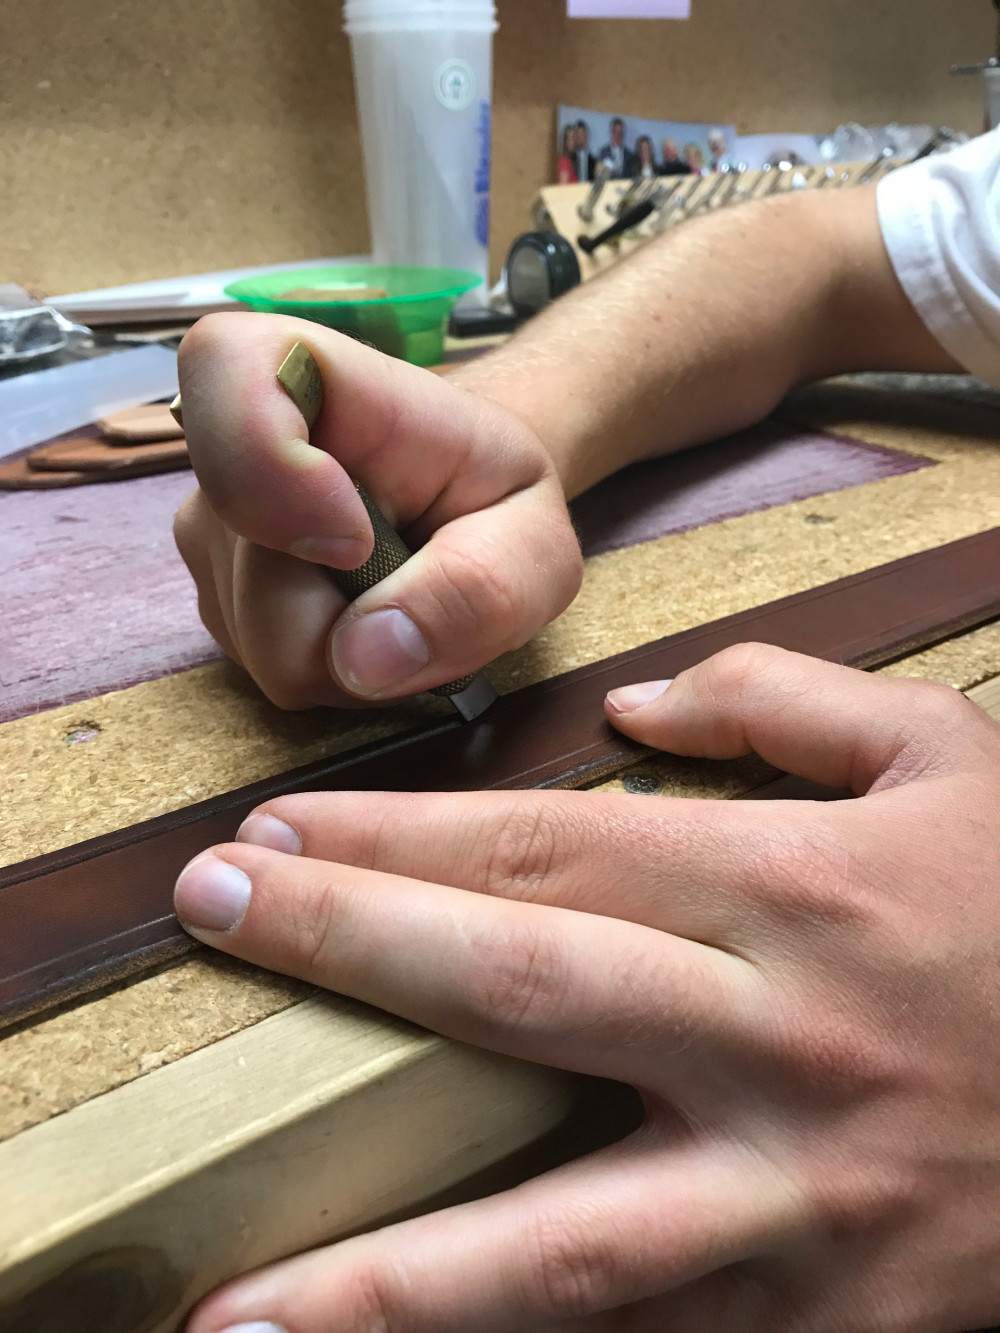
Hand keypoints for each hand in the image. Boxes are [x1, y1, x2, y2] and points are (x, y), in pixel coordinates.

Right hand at [172, 313, 580, 707]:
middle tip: (425, 585)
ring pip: (266, 646)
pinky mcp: (212, 592)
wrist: (459, 500)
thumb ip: (479, 588)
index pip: (225, 369)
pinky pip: (265, 664)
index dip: (270, 469)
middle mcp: (235, 444)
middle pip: (262, 588)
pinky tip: (360, 617)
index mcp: (319, 376)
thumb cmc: (493, 497)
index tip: (354, 541)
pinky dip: (329, 663)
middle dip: (362, 620)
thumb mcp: (535, 540)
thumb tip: (361, 660)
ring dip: (353, 650)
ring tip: (397, 597)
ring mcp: (211, 526)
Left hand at [175, 645, 999, 1331]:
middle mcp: (779, 1041)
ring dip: (380, 1280)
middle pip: (517, 991)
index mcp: (795, 890)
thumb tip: (635, 709)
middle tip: (204, 916)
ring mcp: (801, 1206)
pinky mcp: (833, 1325)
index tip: (271, 833)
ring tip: (226, 1312)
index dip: (392, 839)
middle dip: (342, 949)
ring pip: (556, 1248)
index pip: (544, 850)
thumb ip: (787, 703)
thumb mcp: (949, 763)